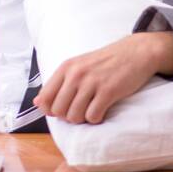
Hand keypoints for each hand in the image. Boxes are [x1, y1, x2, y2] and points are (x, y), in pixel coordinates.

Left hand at [35, 31, 172, 124]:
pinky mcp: (108, 91)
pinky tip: (102, 110)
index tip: (64, 109)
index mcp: (66, 67)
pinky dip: (96, 119)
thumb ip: (58, 83)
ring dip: (83, 119)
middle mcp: (76, 74)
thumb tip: (37, 102)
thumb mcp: (78, 65)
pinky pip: (93, 116)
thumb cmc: (106, 62)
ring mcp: (92, 82)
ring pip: (74, 116)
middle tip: (81, 110)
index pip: (45, 98)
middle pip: (59, 111)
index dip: (51, 110)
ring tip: (91, 110)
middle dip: (68, 116)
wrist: (136, 52)